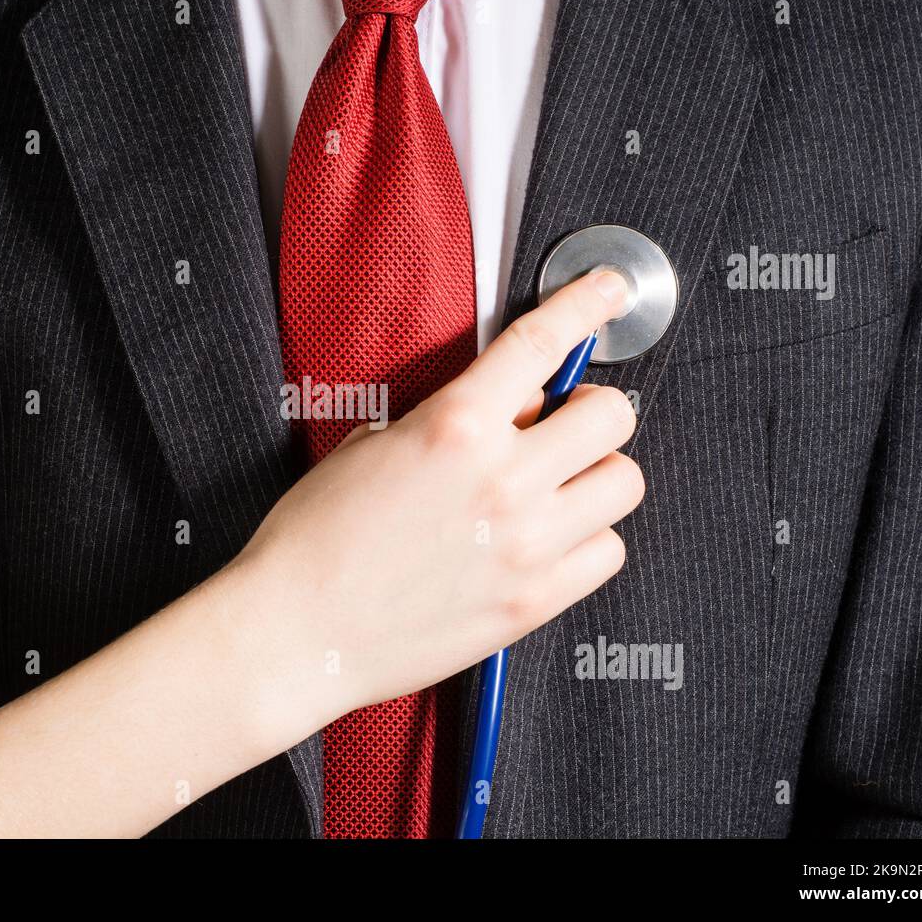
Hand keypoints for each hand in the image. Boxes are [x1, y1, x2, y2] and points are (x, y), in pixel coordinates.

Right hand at [232, 269, 644, 740]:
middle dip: (591, 411)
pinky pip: (608, 553)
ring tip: (556, 488)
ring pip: (623, 483)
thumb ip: (451, 420)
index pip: (543, 341)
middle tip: (562, 425)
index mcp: (455, 426)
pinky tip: (550, 541)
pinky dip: (589, 540)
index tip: (607, 291)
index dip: (587, 303)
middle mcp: (503, 478)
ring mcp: (526, 542)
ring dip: (595, 476)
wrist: (298, 630)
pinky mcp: (534, 600)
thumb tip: (510, 410)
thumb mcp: (370, 446)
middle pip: (611, 414)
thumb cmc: (317, 541)